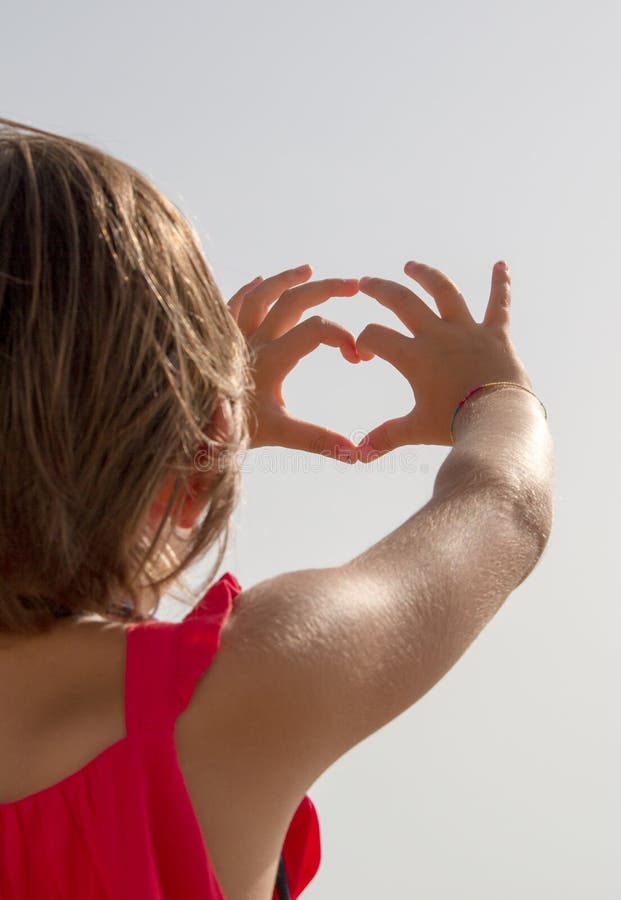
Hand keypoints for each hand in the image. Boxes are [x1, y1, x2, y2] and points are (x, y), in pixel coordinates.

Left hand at [228, 265, 360, 460]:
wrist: (186, 428)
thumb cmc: (232, 432)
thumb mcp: (280, 434)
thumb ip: (318, 439)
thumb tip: (356, 454)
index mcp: (271, 360)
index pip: (316, 330)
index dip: (343, 336)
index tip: (357, 357)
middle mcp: (252, 340)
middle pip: (294, 300)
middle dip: (326, 289)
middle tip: (353, 286)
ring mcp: (232, 335)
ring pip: (262, 294)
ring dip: (287, 279)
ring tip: (309, 270)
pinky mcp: (215, 337)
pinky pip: (232, 303)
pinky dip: (249, 290)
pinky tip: (259, 280)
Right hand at [355, 260, 531, 458]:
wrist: (499, 422)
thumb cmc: (455, 426)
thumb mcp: (416, 429)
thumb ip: (386, 436)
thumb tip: (358, 454)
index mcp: (414, 356)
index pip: (376, 336)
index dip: (363, 341)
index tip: (363, 354)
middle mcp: (438, 335)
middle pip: (402, 301)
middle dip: (380, 290)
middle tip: (366, 283)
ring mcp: (468, 331)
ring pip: (444, 291)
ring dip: (426, 275)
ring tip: (412, 266)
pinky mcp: (496, 334)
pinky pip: (499, 304)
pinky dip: (501, 283)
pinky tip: (502, 264)